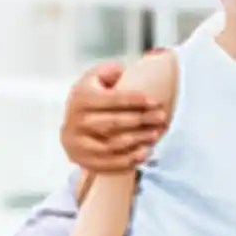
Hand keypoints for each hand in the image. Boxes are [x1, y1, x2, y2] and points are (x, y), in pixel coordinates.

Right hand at [61, 56, 167, 172]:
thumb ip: (111, 72)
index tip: (156, 101)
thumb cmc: (94, 99)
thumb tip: (125, 71)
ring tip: (157, 134)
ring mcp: (77, 143)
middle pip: (113, 123)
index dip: (135, 100)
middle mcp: (75, 121)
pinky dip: (129, 160)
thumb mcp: (97, 78)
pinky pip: (108, 163)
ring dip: (138, 140)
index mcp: (81, 98)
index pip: (111, 99)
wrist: (73, 127)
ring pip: (112, 144)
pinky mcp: (82, 160)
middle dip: (141, 120)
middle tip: (162, 117)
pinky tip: (147, 152)